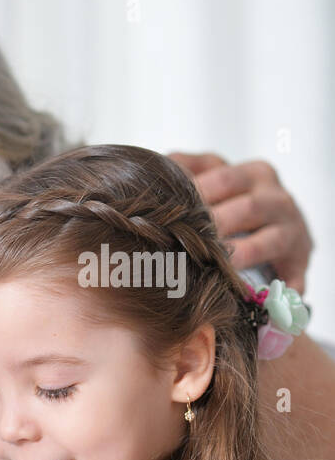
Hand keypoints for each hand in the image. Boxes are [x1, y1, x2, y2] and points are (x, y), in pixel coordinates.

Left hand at [167, 151, 311, 290]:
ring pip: (267, 241)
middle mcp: (276, 198)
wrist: (280, 234)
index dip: (194, 196)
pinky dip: (272, 288)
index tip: (164, 213)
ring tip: (210, 266)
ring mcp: (292, 229)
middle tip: (181, 243)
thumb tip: (159, 163)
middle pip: (245, 208)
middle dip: (214, 227)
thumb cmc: (235, 205)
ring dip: (238, 255)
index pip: (222, 179)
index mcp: (252, 174)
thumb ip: (189, 168)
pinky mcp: (299, 260)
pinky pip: (288, 275)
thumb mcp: (215, 178)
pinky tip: (246, 295)